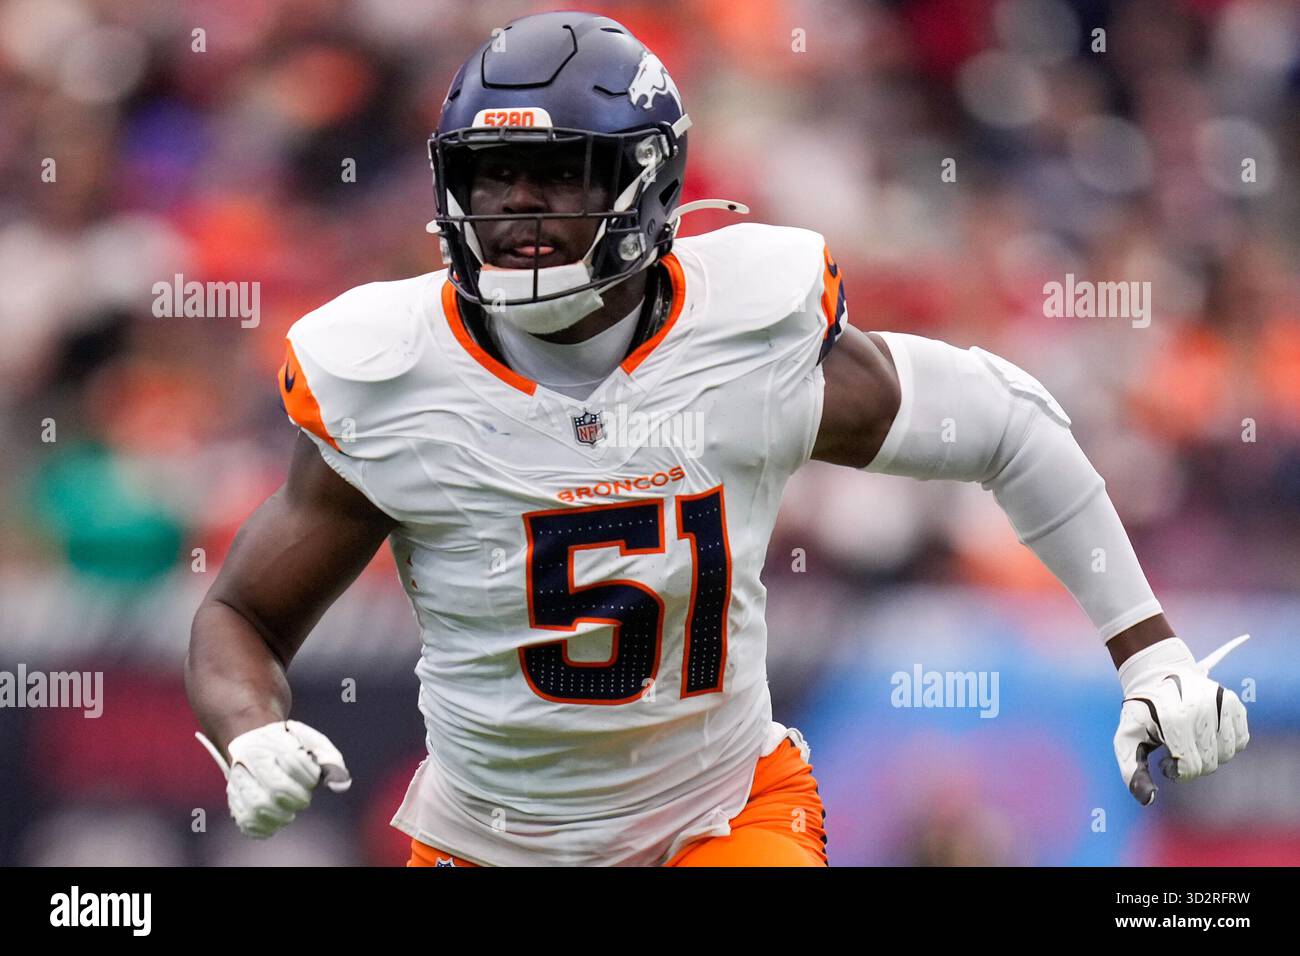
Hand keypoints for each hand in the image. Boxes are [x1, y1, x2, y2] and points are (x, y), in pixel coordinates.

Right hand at [195, 720, 351, 837]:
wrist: (252, 742)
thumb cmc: (290, 746)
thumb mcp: (312, 743)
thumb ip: (331, 761)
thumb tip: (342, 786)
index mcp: (272, 741)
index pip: (293, 761)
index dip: (309, 775)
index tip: (313, 778)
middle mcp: (250, 760)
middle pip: (277, 788)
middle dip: (297, 797)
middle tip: (303, 799)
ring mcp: (239, 780)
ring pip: (258, 807)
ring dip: (280, 816)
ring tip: (289, 813)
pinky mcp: (234, 799)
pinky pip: (246, 820)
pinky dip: (263, 828)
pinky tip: (274, 823)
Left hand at [1113, 635, 1249, 805]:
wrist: (1155, 673)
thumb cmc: (1141, 711)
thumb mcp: (1126, 738)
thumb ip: (1131, 771)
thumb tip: (1147, 801)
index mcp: (1175, 720)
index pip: (1191, 767)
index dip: (1177, 772)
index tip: (1164, 761)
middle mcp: (1202, 710)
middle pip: (1211, 763)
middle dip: (1192, 764)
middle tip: (1175, 749)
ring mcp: (1220, 704)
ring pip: (1228, 754)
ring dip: (1210, 754)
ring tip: (1190, 740)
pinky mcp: (1232, 702)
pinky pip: (1241, 740)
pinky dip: (1226, 744)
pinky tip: (1206, 734)